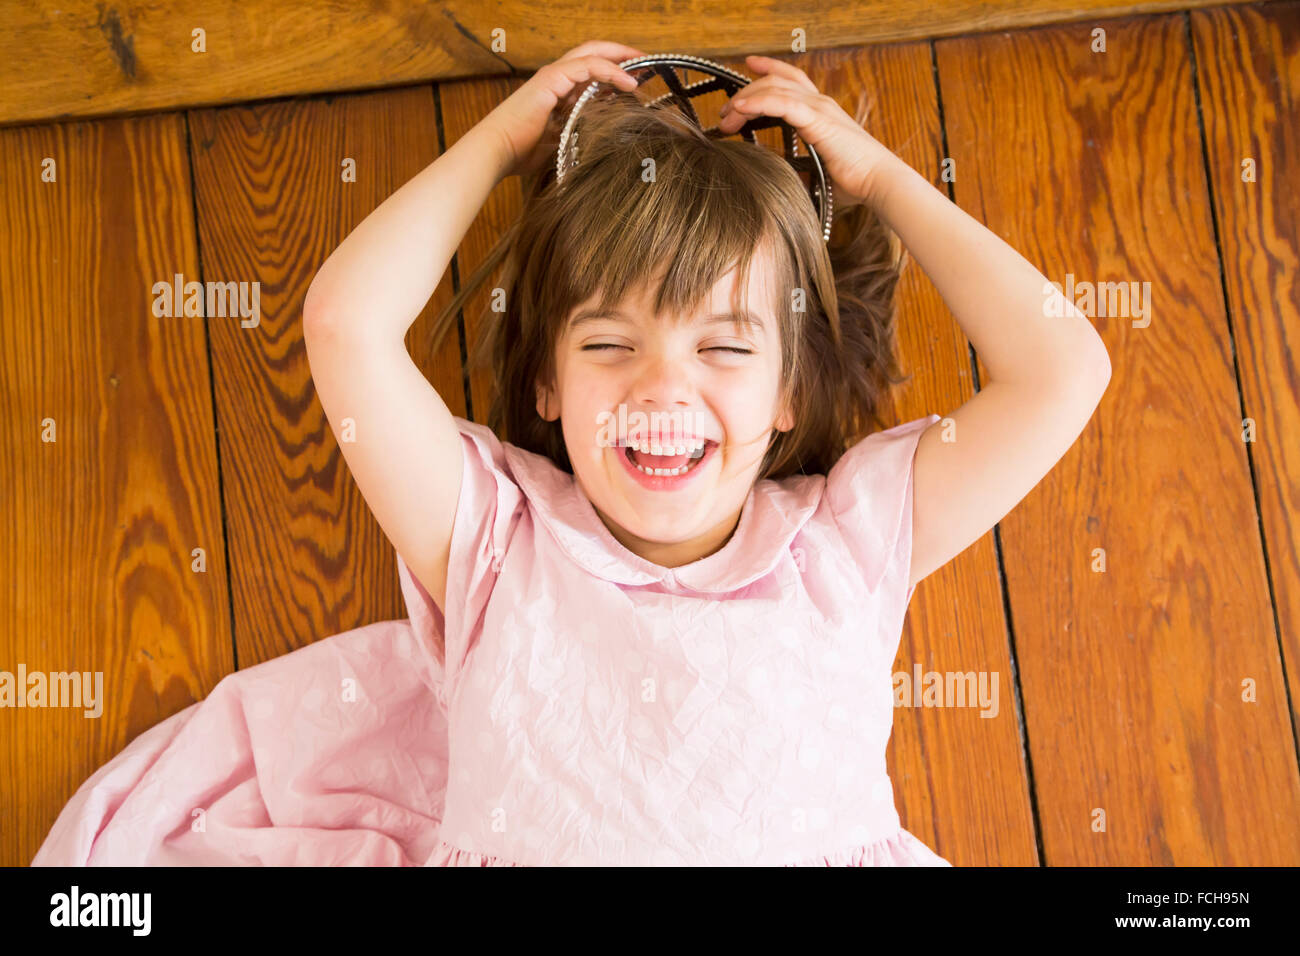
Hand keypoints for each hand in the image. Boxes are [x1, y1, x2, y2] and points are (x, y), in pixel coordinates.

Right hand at [484, 40, 647, 179]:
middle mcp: (556, 77)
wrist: (496, 152)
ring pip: (593, 53)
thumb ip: (580, 131)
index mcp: (558, 90)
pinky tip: (628, 82)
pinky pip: (588, 66)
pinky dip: (610, 70)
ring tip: (644, 65)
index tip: (638, 78)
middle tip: (647, 62)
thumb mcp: (562, 141)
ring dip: (621, 57)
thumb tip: (606, 137)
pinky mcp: (551, 79)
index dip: (615, 70)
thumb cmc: (521, 153)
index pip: (591, 70)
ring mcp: (553, 75)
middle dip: (622, 54)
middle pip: (594, 52)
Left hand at [717, 54, 899, 207]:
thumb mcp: (818, 172)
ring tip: (727, 114)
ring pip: (775, 88)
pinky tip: (742, 108)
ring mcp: (819, 109)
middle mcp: (820, 104)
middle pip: (776, 82)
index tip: (748, 68)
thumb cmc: (854, 181)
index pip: (791, 79)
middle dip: (747, 91)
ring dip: (746, 98)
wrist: (878, 181)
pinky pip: (782, 102)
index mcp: (821, 112)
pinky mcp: (817, 119)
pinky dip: (758, 102)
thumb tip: (778, 184)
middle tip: (725, 110)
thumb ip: (798, 171)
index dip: (769, 70)